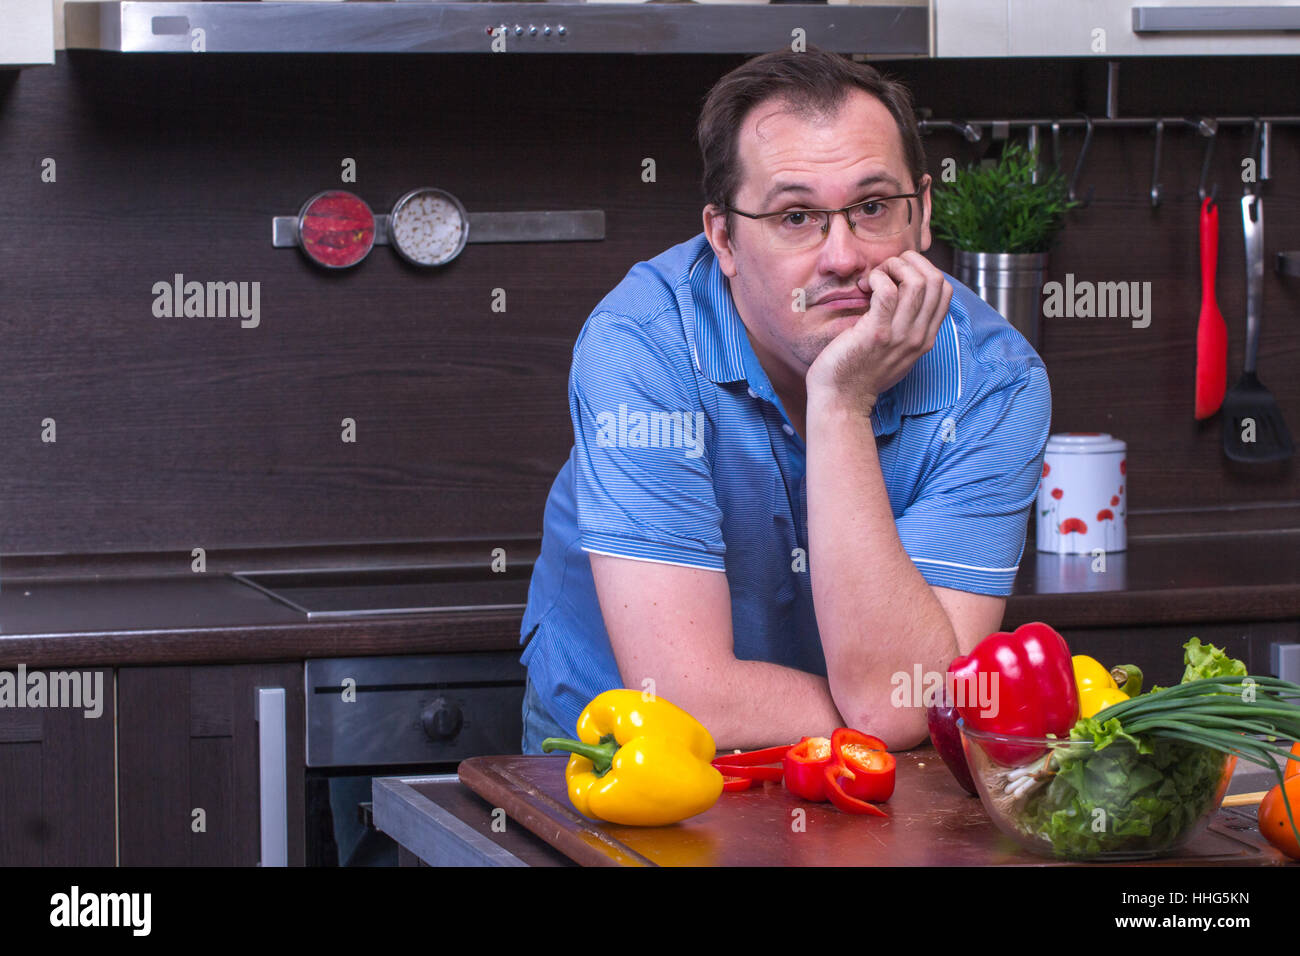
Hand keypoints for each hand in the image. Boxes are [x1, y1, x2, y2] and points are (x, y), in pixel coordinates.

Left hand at [805, 251, 952, 412]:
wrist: (841, 400)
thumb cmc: (860, 372)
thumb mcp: (895, 352)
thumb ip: (906, 327)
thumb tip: (901, 292)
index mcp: (925, 338)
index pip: (945, 290)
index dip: (923, 270)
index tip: (898, 274)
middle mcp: (918, 336)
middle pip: (936, 280)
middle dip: (910, 263)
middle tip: (885, 270)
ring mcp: (899, 336)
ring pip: (916, 281)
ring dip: (892, 267)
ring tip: (873, 278)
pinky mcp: (876, 334)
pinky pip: (886, 291)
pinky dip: (876, 278)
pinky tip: (863, 286)